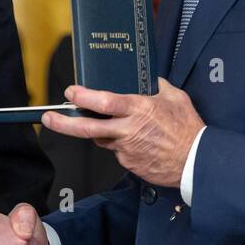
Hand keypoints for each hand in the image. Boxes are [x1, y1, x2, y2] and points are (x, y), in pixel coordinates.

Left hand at [39, 79, 203, 187]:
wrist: (196, 162)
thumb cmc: (189, 130)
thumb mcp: (175, 98)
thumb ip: (158, 87)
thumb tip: (149, 80)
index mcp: (138, 109)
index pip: (103, 101)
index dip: (83, 97)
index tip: (71, 93)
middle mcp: (128, 130)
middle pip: (88, 128)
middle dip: (64, 123)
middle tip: (48, 118)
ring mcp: (126, 149)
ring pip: (103, 139)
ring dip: (102, 132)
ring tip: (116, 127)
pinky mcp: (129, 164)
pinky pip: (118, 151)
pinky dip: (122, 145)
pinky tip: (139, 142)